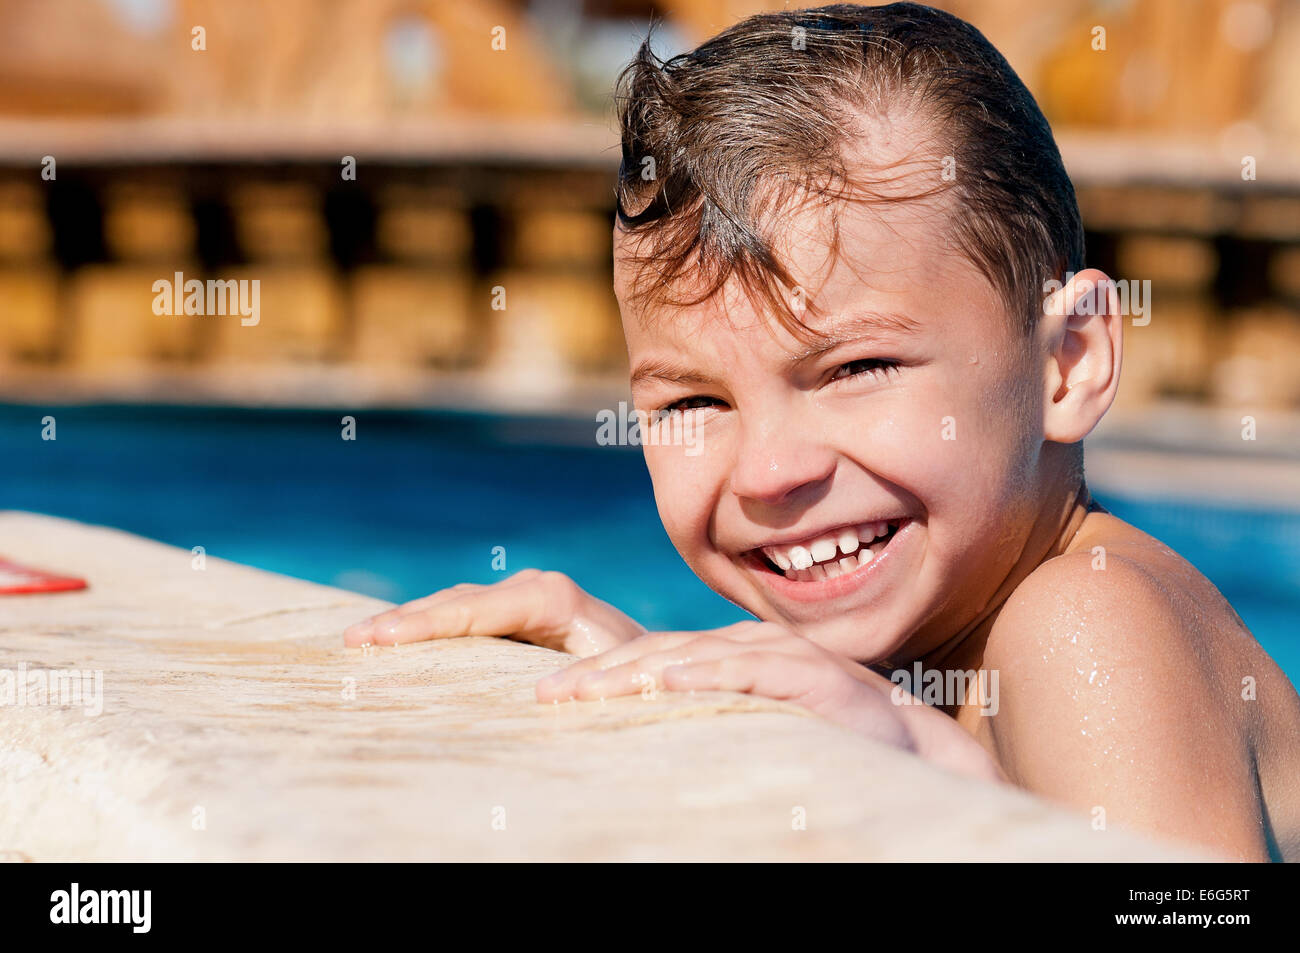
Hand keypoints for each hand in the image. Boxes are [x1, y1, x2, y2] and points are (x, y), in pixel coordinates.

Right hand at [342, 569, 646, 656]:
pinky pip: (465, 614)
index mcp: (552, 598)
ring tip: (362, 640)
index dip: (428, 623)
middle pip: (457, 601)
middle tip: (355, 640)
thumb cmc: (633, 678)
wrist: (657, 665)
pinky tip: (394, 639)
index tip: (384, 638)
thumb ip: (569, 677)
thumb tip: (534, 692)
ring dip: (410, 621)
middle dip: (406, 620)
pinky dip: (429, 624)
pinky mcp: (517, 611)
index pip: (476, 608)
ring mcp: (523, 596)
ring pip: (456, 604)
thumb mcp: (607, 677)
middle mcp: (534, 588)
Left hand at [536, 620, 1006, 782]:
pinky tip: (664, 687)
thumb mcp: (754, 728)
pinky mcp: (813, 676)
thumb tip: (651, 739)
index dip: (601, 674)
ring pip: (694, 658)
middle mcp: (753, 646)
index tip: (547, 696)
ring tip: (583, 692)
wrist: (915, 750)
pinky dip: (705, 677)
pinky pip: (750, 674)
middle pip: (660, 652)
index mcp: (733, 655)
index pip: (654, 658)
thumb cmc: (830, 743)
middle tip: (544, 696)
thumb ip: (709, 719)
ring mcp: (783, 656)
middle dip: (599, 674)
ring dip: (635, 674)